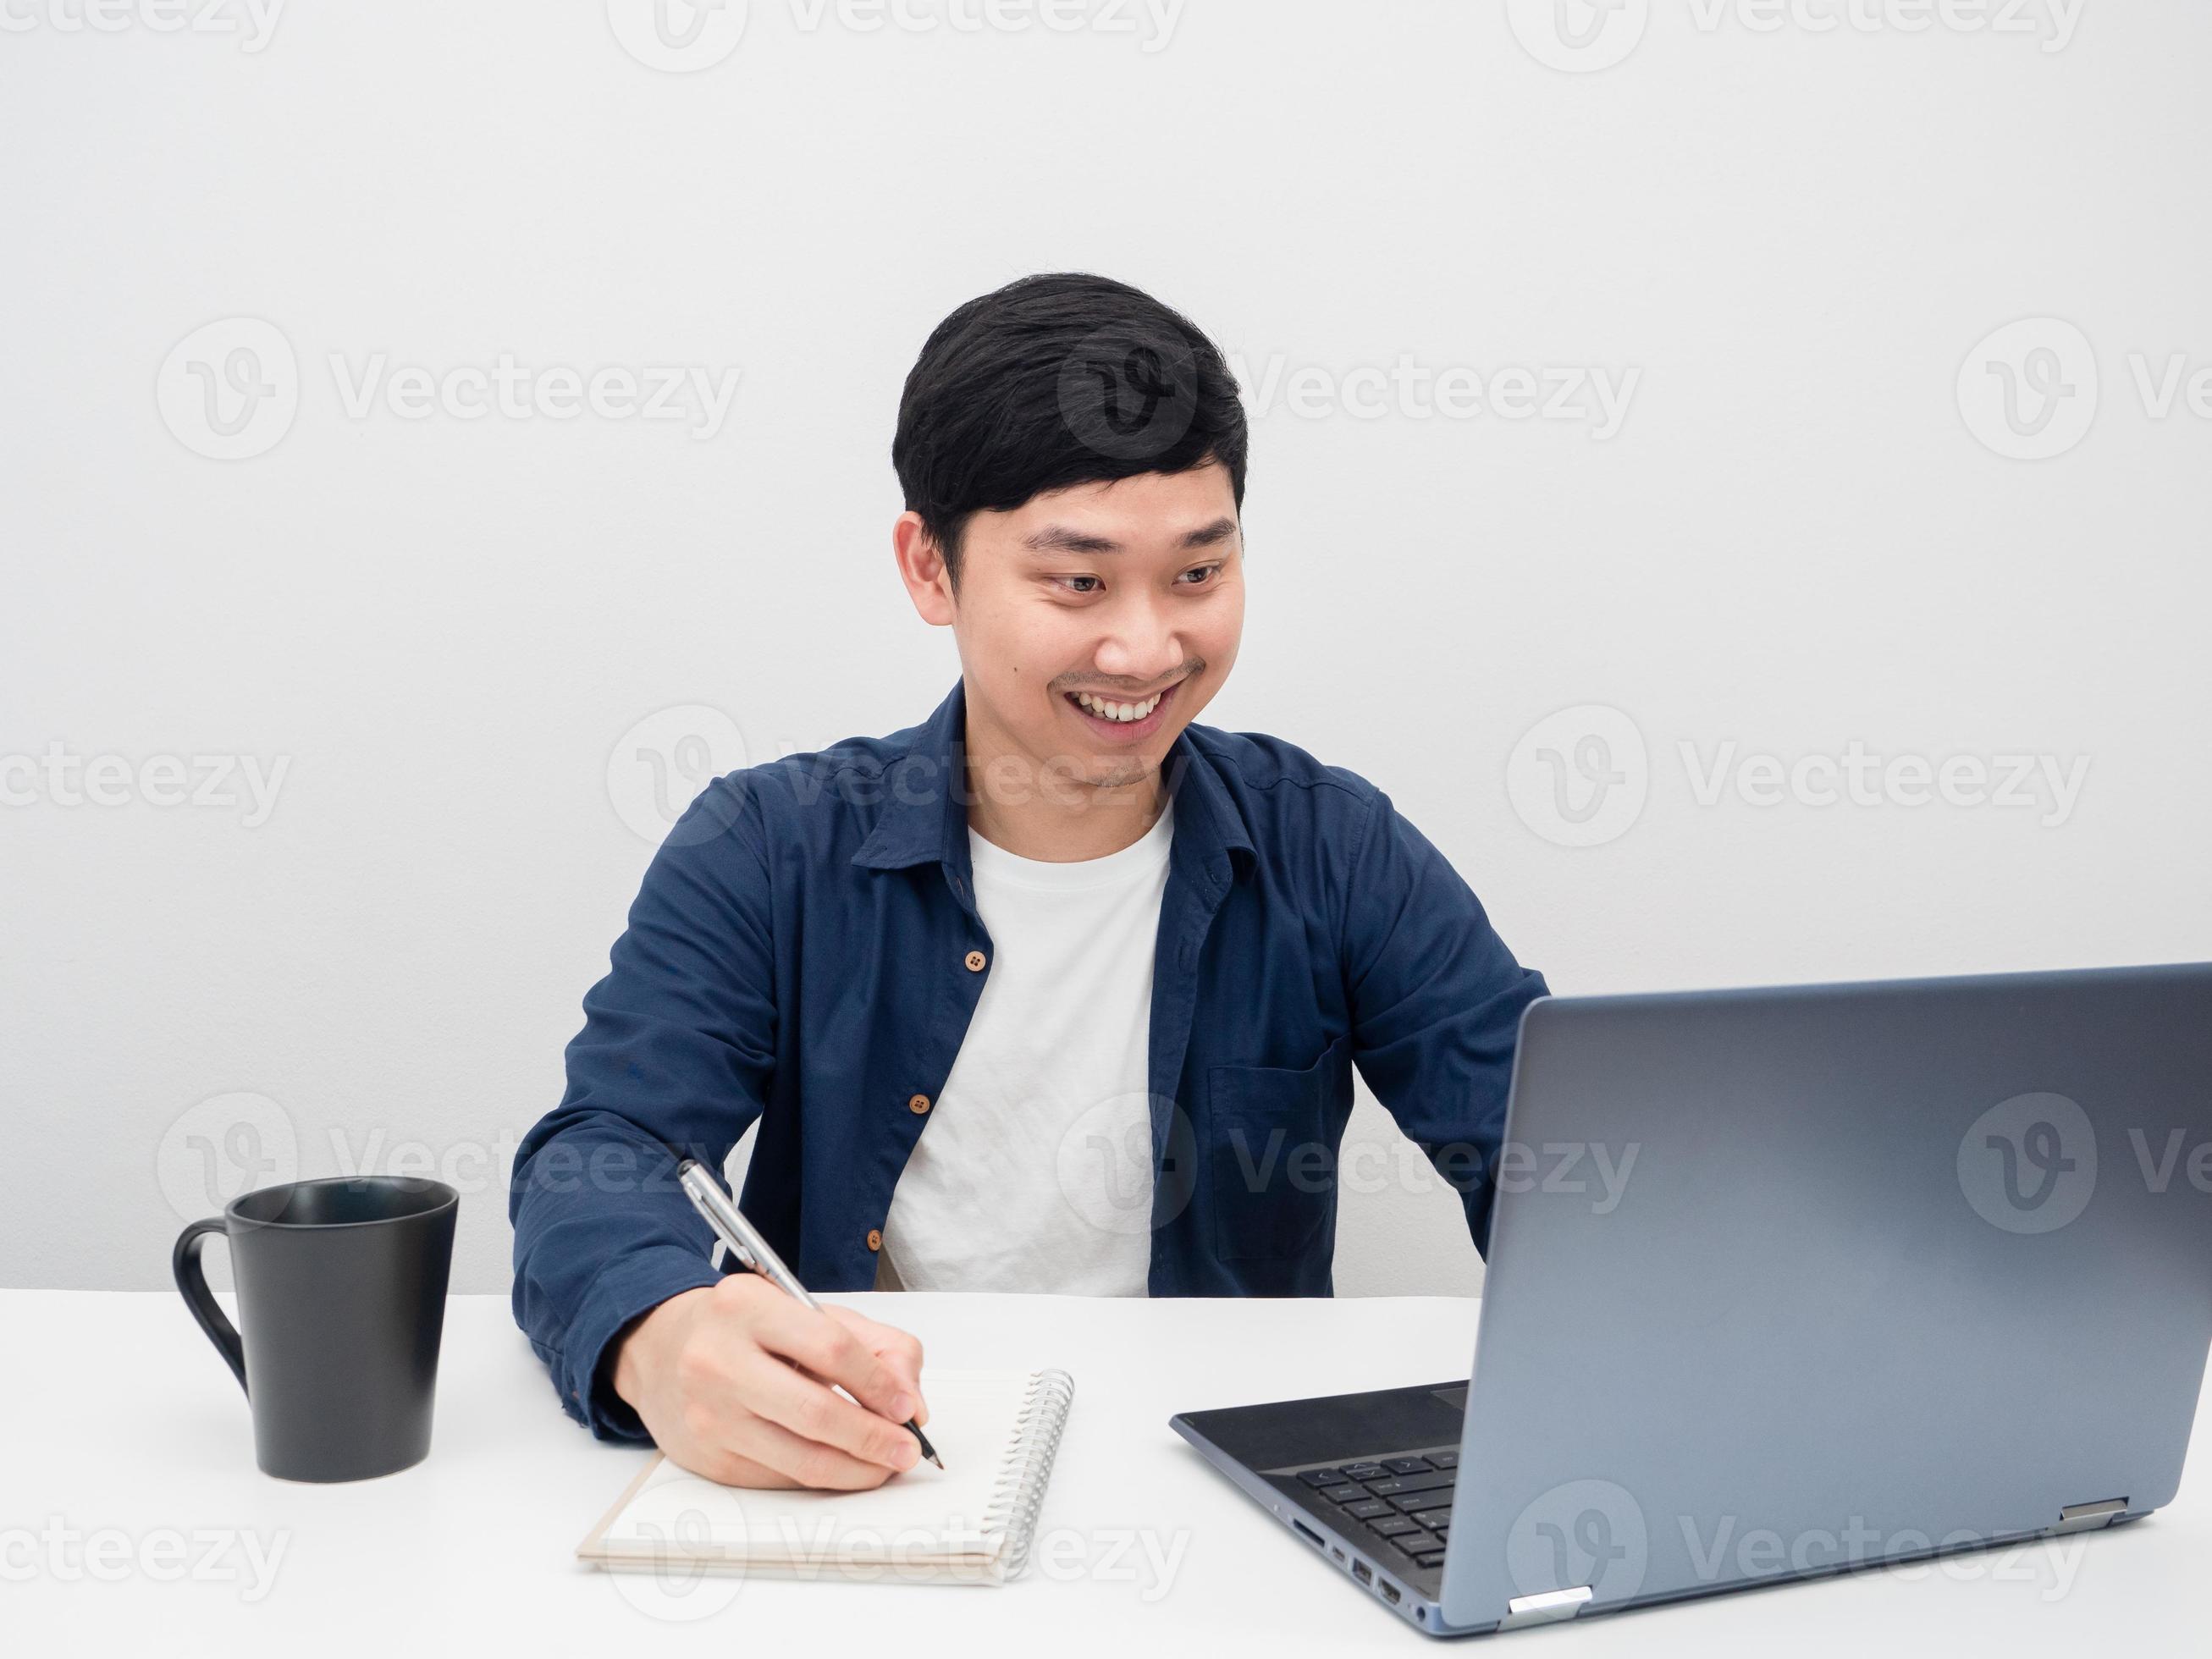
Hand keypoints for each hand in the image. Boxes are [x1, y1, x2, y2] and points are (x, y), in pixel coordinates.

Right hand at [609, 1274, 928, 1488]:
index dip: (878, 1383)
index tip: (907, 1407)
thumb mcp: (806, 1312)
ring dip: (856, 1469)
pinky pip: (780, 1477)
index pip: (830, 1348)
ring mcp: (709, 1414)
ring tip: (886, 1465)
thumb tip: (911, 1404)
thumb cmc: (744, 1328)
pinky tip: (845, 1468)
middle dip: (873, 1438)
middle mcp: (719, 1360)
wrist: (660, 1349)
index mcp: (748, 1307)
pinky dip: (822, 1477)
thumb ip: (874, 1346)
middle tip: (907, 1449)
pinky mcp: (708, 1457)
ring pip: (799, 1458)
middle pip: (815, 1412)